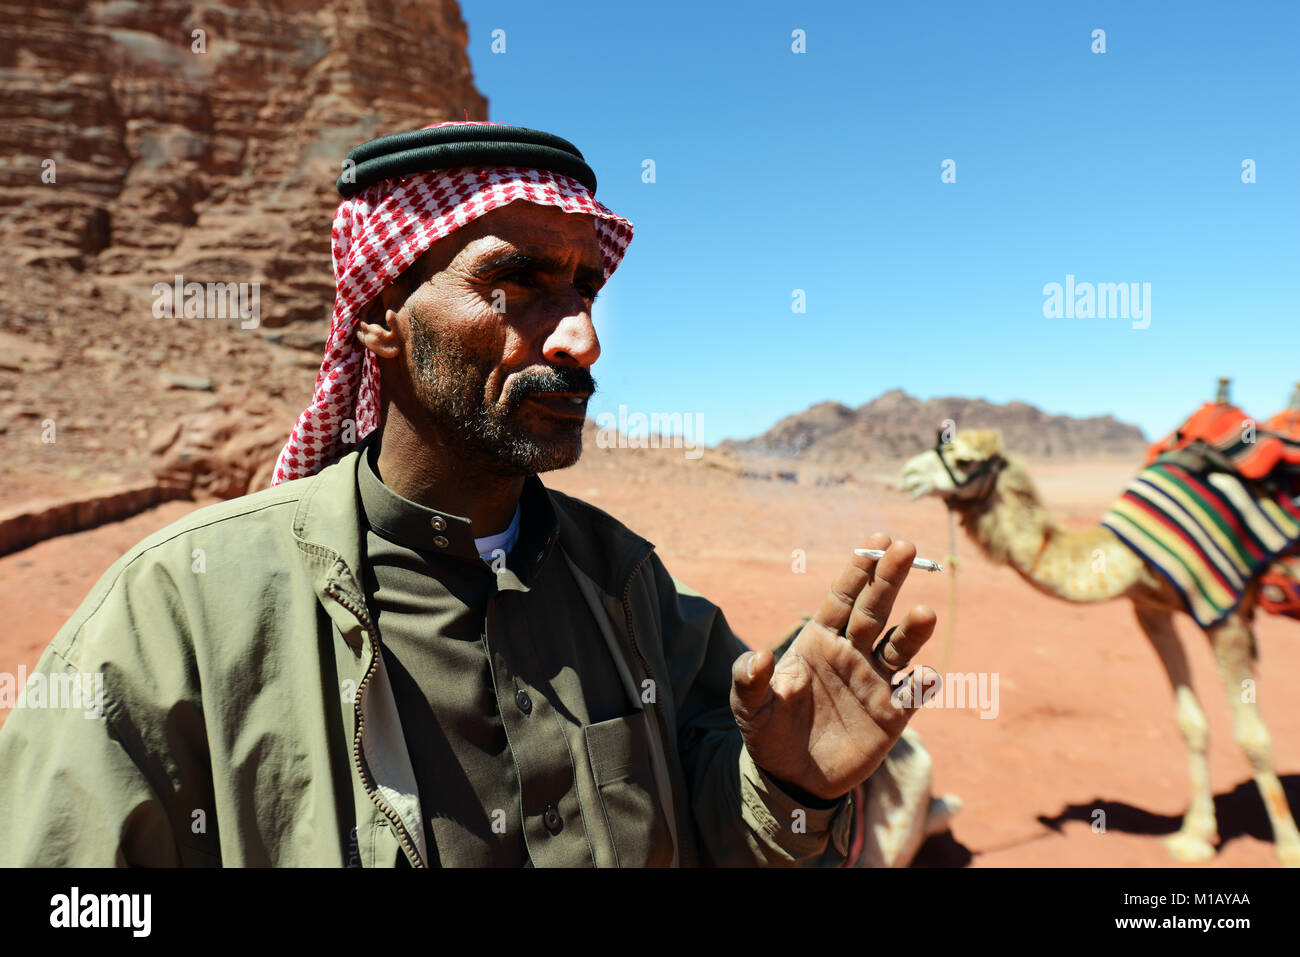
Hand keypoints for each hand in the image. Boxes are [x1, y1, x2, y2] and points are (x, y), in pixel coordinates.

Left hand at [729, 533, 939, 800]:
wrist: (790, 778)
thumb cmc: (768, 731)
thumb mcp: (748, 706)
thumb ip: (749, 680)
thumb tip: (757, 657)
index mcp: (818, 640)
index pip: (841, 597)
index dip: (857, 569)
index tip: (875, 540)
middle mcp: (851, 653)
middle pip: (874, 609)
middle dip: (889, 578)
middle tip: (906, 547)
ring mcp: (874, 681)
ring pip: (899, 647)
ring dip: (913, 630)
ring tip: (925, 612)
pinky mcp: (891, 714)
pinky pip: (913, 694)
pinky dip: (922, 685)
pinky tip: (923, 679)